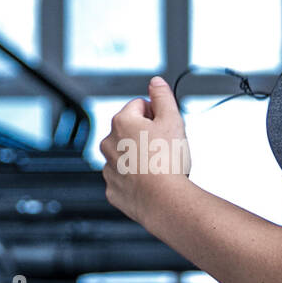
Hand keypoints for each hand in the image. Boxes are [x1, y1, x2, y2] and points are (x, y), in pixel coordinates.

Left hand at [100, 77, 191, 226]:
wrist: (163, 200)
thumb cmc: (167, 161)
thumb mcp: (172, 119)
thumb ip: (162, 96)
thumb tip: (155, 82)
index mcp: (121, 121)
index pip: (139, 105)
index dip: (157, 114)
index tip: (166, 126)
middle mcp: (109, 143)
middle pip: (130, 130)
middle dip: (146, 135)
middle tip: (165, 147)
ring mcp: (108, 167)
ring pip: (126, 154)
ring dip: (140, 156)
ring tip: (159, 166)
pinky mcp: (112, 188)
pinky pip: (124, 178)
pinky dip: (135, 178)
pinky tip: (150, 181)